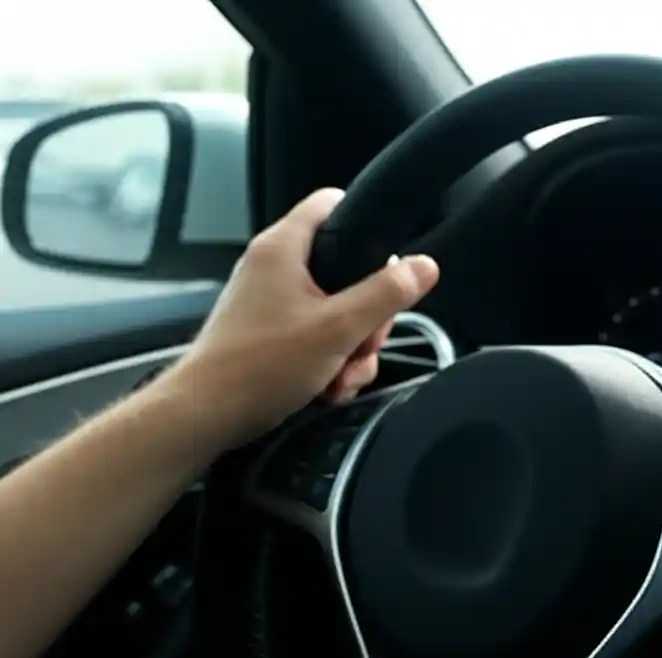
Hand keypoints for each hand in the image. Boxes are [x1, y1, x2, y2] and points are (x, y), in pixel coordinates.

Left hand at [163, 188, 439, 448]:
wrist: (204, 416)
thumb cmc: (262, 365)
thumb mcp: (339, 328)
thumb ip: (386, 295)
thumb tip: (425, 265)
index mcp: (283, 248)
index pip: (332, 204)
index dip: (366, 225)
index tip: (386, 265)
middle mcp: (274, 267)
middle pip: (346, 269)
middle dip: (368, 314)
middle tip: (365, 342)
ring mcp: (270, 302)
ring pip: (337, 311)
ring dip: (353, 348)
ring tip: (343, 376)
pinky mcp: (269, 335)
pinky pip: (317, 336)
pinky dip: (331, 362)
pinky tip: (329, 388)